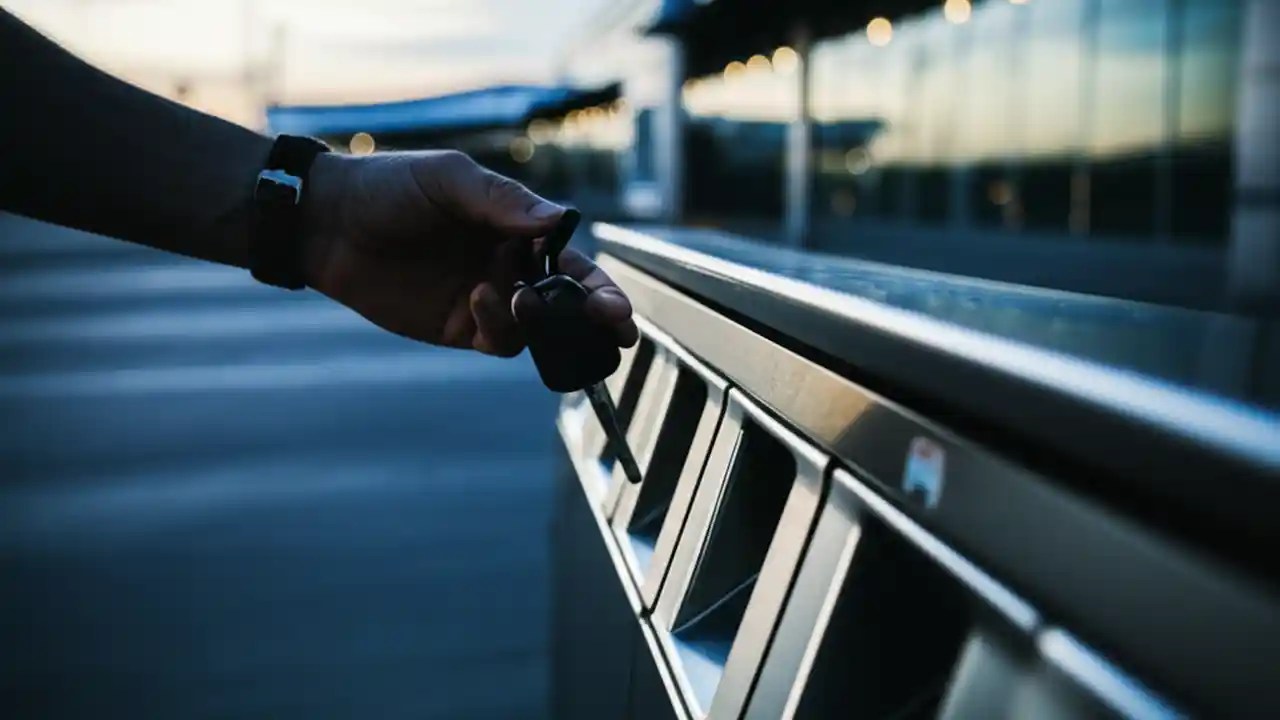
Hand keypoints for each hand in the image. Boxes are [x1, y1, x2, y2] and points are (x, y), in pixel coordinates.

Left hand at [301, 150, 637, 356]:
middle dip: (595, 319)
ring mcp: (485, 300)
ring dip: (542, 319)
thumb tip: (559, 220)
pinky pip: (498, 340)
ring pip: (537, 328)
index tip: (617, 307)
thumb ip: (503, 201)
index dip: (600, 286)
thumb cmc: (388, 187)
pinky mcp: (457, 327)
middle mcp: (509, 266)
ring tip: (521, 297)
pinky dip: (500, 326)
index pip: (573, 262)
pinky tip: (478, 299)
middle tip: (611, 329)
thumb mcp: (449, 179)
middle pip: (568, 303)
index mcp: (516, 228)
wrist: (327, 222)